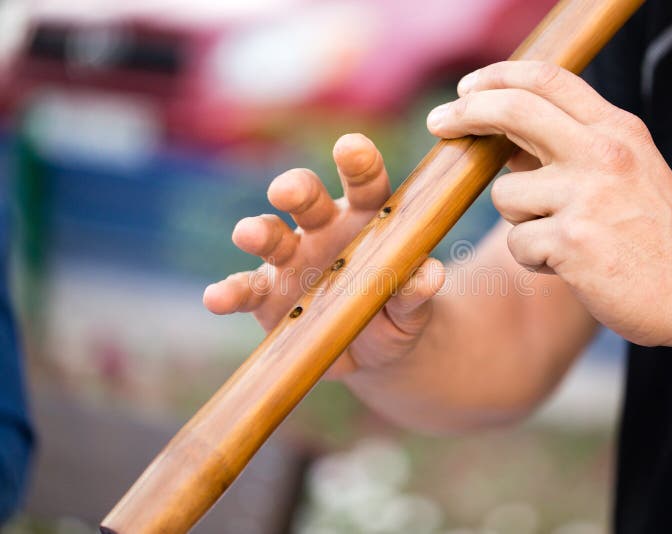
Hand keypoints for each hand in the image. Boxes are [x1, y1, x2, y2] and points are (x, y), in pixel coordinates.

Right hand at [202, 134, 444, 377]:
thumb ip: (415, 291)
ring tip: (247, 235)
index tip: (352, 148)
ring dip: (257, 232)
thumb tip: (430, 274)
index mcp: (367, 220)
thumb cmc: (395, 315)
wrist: (369, 352)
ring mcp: (290, 260)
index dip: (359, 163)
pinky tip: (216, 298)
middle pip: (308, 199)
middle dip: (296, 189)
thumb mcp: (412, 310)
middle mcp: (324, 230)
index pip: (366, 184)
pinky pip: (245, 290)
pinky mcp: (266, 295)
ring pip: (270, 236)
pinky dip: (230, 293)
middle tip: (286, 190)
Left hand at [427, 61, 671, 346]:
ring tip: (562, 241)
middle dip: (467, 112)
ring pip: (506, 196)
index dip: (499, 76)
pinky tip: (568, 268)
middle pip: (514, 111)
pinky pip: (518, 245)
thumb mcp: (629, 172)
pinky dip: (534, 260)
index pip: (549, 79)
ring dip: (520, 222)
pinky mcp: (572, 242)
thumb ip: (577, 149)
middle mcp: (603, 154)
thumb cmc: (655, 236)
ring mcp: (587, 197)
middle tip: (439, 122)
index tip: (467, 87)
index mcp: (618, 131)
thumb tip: (508, 144)